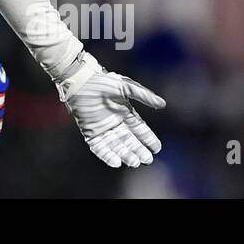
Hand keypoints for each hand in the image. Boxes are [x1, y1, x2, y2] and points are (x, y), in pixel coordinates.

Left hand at [58, 52, 164, 167]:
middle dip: (138, 150)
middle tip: (147, 160)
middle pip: (129, 140)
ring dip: (125, 154)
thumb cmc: (102, 81)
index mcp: (125, 112)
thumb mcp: (125, 86)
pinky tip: (115, 162)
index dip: (148, 139)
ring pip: (116, 145)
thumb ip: (143, 95)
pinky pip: (99, 147)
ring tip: (134, 162)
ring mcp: (102, 128)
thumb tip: (163, 104)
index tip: (157, 148)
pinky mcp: (90, 131)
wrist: (80, 81)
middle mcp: (115, 122)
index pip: (139, 129)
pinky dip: (106, 155)